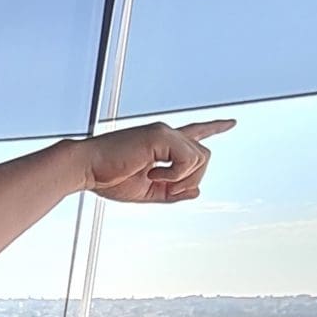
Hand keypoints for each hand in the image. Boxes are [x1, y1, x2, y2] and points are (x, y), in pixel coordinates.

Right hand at [79, 119, 234, 203]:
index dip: (214, 128)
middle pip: (205, 156)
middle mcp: (165, 133)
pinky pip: (187, 161)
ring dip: (181, 179)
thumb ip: (173, 193)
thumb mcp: (147, 192)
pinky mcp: (160, 135)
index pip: (195, 132)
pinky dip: (174, 175)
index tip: (231, 123)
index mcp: (161, 143)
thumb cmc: (109, 178)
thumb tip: (197, 192)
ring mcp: (164, 132)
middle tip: (164, 188)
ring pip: (201, 159)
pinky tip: (150, 173)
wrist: (85, 169)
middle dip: (192, 179)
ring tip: (152, 178)